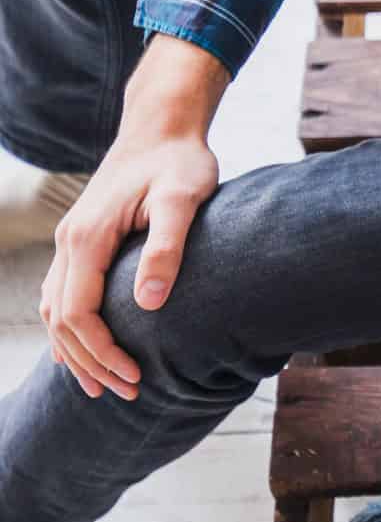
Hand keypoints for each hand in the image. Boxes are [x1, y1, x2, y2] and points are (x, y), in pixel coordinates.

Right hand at [41, 36, 225, 400]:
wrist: (161, 127)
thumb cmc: (179, 161)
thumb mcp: (184, 199)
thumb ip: (168, 247)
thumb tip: (150, 303)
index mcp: (89, 237)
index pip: (78, 314)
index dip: (102, 353)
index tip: (136, 377)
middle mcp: (70, 242)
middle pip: (61, 320)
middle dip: (91, 362)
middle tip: (129, 394)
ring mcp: (71, 240)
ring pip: (56, 310)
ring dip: (76, 351)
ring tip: (106, 385)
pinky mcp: (82, 239)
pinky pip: (62, 295)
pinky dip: (69, 329)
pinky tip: (86, 350)